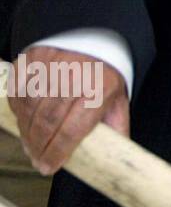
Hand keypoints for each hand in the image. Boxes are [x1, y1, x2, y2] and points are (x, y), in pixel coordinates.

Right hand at [6, 46, 128, 175]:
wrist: (94, 38)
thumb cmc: (104, 75)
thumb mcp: (118, 100)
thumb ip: (115, 129)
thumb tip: (112, 160)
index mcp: (99, 89)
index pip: (72, 129)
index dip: (57, 152)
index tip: (48, 167)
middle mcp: (74, 77)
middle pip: (47, 122)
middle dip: (39, 147)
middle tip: (37, 160)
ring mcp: (51, 66)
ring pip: (29, 109)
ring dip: (26, 131)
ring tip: (31, 145)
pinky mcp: (32, 60)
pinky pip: (18, 92)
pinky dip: (19, 109)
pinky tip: (25, 120)